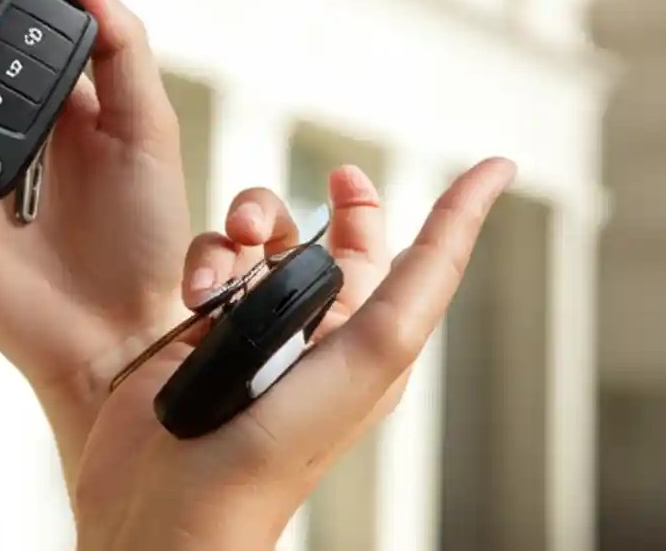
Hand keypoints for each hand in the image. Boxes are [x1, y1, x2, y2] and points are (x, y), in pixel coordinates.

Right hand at [72, 158, 515, 550]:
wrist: (172, 500)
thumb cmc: (278, 453)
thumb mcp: (372, 359)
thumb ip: (417, 287)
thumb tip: (459, 227)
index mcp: (372, 342)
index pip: (423, 263)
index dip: (457, 212)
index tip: (493, 165)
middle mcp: (320, 331)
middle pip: (340, 239)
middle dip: (340, 203)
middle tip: (341, 177)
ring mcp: (258, 326)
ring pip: (265, 238)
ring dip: (249, 224)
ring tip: (236, 246)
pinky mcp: (203, 325)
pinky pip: (211, 259)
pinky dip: (205, 260)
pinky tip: (197, 296)